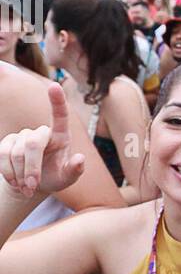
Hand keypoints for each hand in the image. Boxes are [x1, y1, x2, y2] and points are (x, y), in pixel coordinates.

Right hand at [0, 83, 84, 197]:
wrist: (33, 184)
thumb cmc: (54, 177)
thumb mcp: (66, 179)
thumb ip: (74, 171)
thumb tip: (80, 159)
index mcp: (60, 136)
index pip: (60, 115)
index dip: (57, 100)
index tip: (54, 85)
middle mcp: (41, 131)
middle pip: (32, 144)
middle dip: (32, 168)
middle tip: (32, 186)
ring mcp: (22, 135)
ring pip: (16, 152)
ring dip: (20, 175)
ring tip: (27, 188)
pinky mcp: (7, 142)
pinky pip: (3, 155)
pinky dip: (8, 173)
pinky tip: (15, 183)